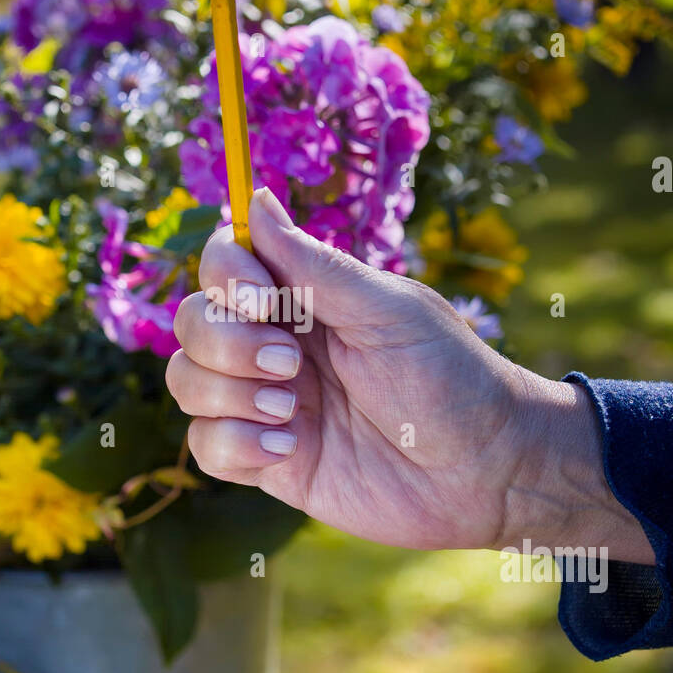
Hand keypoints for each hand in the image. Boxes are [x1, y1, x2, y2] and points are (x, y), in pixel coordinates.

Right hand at [167, 187, 653, 561]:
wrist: (485, 473)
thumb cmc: (451, 379)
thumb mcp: (388, 312)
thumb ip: (315, 264)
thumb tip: (257, 198)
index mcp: (306, 298)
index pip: (225, 264)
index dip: (227, 277)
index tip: (266, 300)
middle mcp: (276, 343)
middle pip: (192, 321)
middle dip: (226, 343)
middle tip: (291, 366)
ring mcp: (266, 402)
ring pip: (186, 381)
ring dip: (228, 395)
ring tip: (291, 413)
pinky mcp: (267, 461)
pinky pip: (205, 447)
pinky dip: (234, 446)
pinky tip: (287, 451)